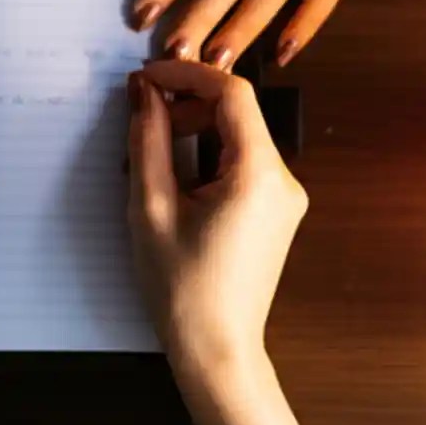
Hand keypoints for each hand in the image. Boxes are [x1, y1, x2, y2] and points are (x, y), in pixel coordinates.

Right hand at [126, 61, 307, 365]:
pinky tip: (176, 180)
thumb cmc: (183, 289)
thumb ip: (148, 141)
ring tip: (151, 156)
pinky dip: (209, 156)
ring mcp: (285, 197)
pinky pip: (244, 164)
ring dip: (195, 131)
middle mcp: (283, 180)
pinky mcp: (277, 211)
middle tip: (140, 118)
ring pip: (239, 137)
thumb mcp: (150, 208)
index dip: (187, 74)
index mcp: (257, 175)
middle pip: (237, 113)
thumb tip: (144, 93)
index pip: (232, 93)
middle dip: (187, 105)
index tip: (148, 77)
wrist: (217, 350)